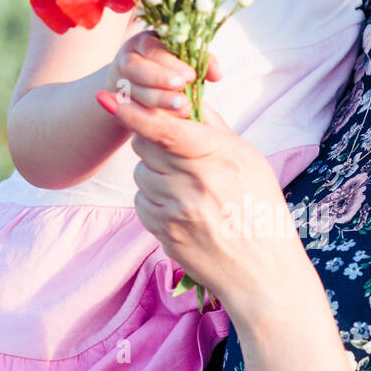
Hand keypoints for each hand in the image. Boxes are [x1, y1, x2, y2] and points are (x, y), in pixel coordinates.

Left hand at [94, 87, 305, 321]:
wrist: (261, 272)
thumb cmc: (260, 209)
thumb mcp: (250, 160)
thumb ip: (215, 129)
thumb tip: (186, 100)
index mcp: (219, 157)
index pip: (167, 129)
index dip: (135, 112)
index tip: (108, 98)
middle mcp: (195, 182)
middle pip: (145, 145)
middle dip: (153, 142)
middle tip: (177, 154)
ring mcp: (177, 210)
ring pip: (141, 174)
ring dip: (155, 175)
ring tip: (188, 190)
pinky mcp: (164, 233)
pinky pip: (141, 202)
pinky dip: (154, 201)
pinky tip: (181, 211)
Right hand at [104, 26, 223, 115]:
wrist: (137, 88)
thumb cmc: (169, 71)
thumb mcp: (184, 62)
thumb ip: (201, 63)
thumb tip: (217, 75)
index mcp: (146, 41)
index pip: (154, 48)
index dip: (171, 62)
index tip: (191, 76)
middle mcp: (128, 56)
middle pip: (135, 67)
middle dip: (159, 79)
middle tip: (183, 91)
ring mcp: (119, 79)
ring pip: (130, 88)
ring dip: (157, 99)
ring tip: (183, 109)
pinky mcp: (117, 98)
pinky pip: (126, 106)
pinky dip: (144, 113)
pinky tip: (162, 122)